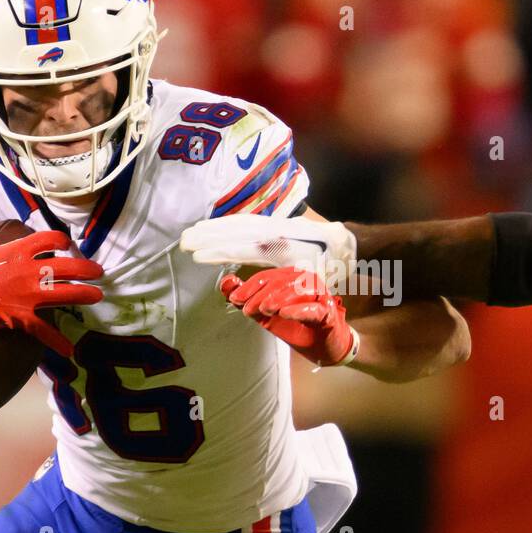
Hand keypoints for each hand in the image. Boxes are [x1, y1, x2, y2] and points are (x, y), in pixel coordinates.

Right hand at [0, 226, 103, 354]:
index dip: (61, 240)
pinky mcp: (21, 317)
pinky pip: (44, 330)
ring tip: (97, 295)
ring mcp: (26, 296)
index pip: (48, 239)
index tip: (67, 244)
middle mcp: (27, 272)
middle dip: (85, 269)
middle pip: (65, 267)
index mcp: (15, 252)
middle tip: (98, 272)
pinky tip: (70, 350)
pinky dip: (57, 341)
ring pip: (64, 294)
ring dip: (83, 295)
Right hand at [181, 215, 356, 290]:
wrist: (349, 245)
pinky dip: (228, 222)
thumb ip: (298, 298)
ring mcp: (278, 224)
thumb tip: (276, 311)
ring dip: (214, 226)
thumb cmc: (333, 271)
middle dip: (209, 235)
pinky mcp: (277, 222)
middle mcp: (279, 232)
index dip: (220, 251)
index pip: (246, 249)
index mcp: (287, 250)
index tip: (197, 256)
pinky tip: (213, 226)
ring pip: (241, 222)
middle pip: (237, 230)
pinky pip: (248, 220)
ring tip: (191, 232)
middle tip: (183, 241)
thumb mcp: (318, 288)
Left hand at [219, 267, 357, 366]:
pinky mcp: (329, 312)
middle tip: (246, 309)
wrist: (324, 347)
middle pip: (280, 281)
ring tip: (263, 309)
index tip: (235, 299)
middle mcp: (306, 281)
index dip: (249, 287)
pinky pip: (314, 308)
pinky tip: (284, 314)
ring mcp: (319, 295)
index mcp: (291, 277)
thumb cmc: (298, 326)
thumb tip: (226, 283)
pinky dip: (299, 310)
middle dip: (260, 295)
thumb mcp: (267, 315)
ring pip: (297, 289)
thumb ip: (247, 299)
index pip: (267, 277)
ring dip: (278, 299)